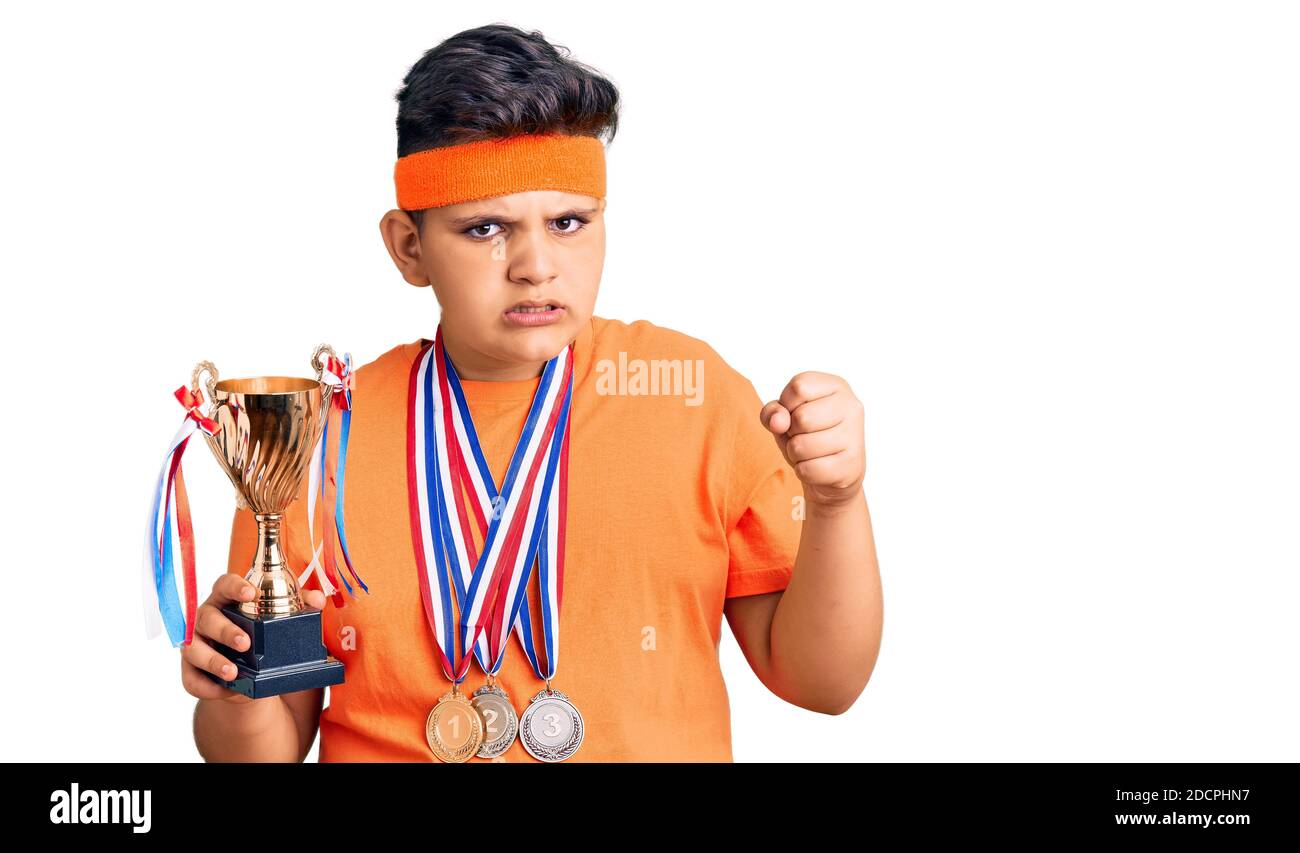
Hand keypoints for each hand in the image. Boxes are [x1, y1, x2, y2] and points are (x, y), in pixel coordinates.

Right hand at [180, 574, 325, 702]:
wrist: (248, 672)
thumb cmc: (261, 634)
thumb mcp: (279, 618)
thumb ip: (299, 604)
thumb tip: (318, 600)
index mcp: (226, 599)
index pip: (224, 585)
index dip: (235, 587)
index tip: (250, 594)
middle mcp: (207, 619)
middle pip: (206, 618)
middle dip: (225, 630)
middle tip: (246, 643)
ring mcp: (196, 644)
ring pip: (193, 649)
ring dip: (213, 660)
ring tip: (233, 672)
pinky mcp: (192, 671)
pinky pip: (191, 680)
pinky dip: (206, 686)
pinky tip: (223, 690)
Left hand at [760, 371, 865, 508]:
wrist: (834, 471)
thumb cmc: (807, 436)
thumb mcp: (785, 417)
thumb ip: (773, 412)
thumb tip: (778, 422)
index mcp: (836, 386)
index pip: (798, 387)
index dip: (786, 404)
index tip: (795, 413)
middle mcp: (851, 406)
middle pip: (801, 417)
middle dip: (791, 432)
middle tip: (804, 435)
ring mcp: (854, 436)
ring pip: (801, 446)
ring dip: (795, 453)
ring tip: (810, 452)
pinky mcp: (851, 465)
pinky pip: (808, 469)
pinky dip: (803, 471)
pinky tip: (817, 466)